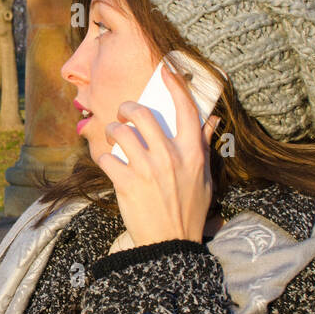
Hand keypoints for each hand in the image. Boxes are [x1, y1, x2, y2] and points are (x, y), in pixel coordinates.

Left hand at [96, 64, 219, 247]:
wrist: (169, 243)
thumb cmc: (189, 210)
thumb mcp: (205, 179)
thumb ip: (203, 146)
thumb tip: (210, 119)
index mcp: (192, 153)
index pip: (185, 110)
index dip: (175, 85)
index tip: (166, 70)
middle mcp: (170, 156)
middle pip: (142, 114)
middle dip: (127, 108)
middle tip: (123, 114)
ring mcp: (147, 169)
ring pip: (120, 132)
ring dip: (112, 131)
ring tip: (113, 138)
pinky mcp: (127, 182)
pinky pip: (107, 158)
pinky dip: (104, 158)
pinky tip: (109, 163)